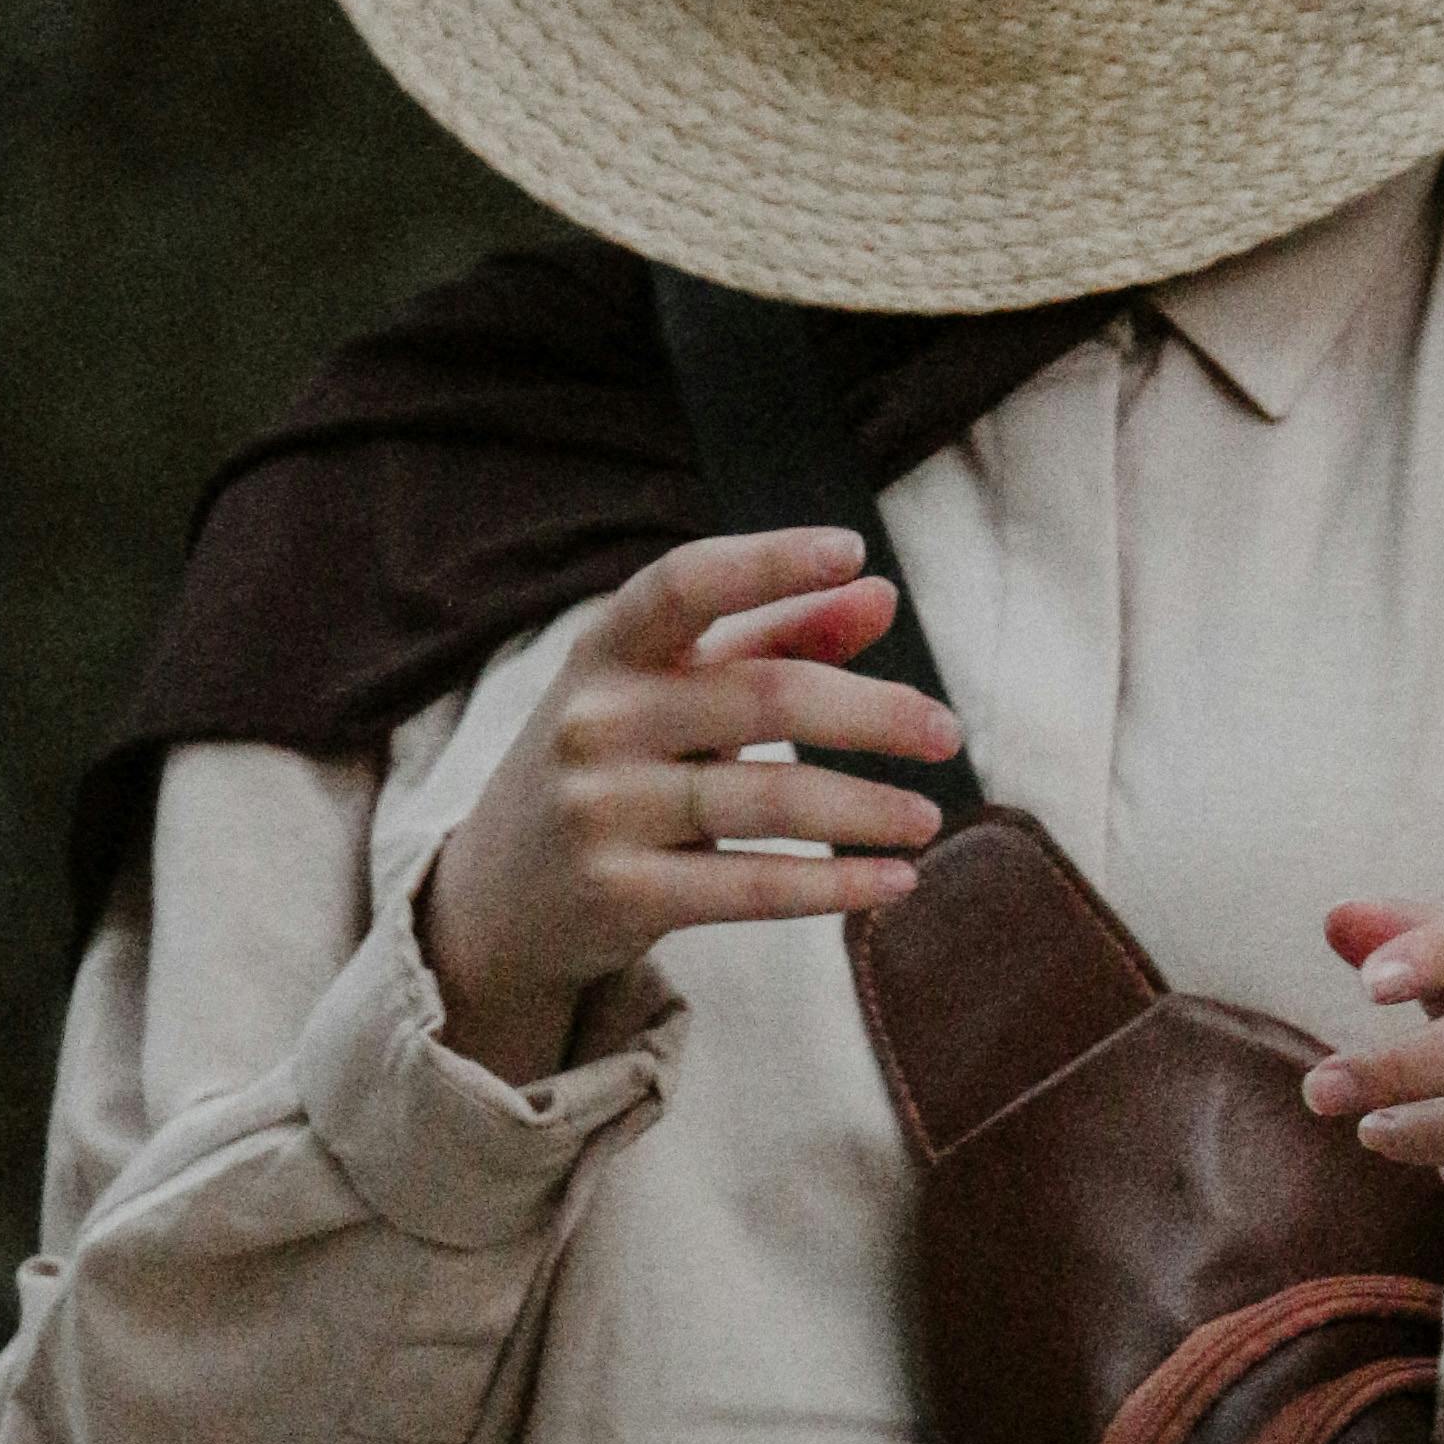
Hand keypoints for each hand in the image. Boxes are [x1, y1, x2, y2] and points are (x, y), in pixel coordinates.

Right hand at [420, 527, 958, 1085]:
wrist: (496, 895)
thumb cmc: (615, 761)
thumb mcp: (671, 688)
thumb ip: (775, 637)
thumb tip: (880, 595)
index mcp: (608, 648)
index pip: (685, 583)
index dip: (768, 561)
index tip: (853, 548)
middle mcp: (595, 718)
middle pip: (764, 696)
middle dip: (871, 712)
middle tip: (946, 731)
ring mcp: (600, 809)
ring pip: (768, 800)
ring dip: (866, 809)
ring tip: (930, 818)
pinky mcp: (617, 895)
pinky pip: (748, 888)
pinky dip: (833, 885)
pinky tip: (896, 879)